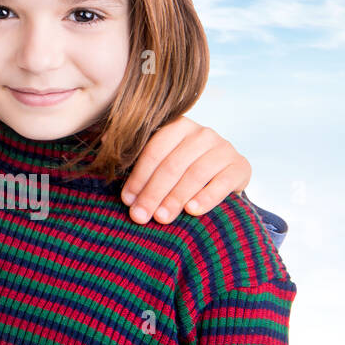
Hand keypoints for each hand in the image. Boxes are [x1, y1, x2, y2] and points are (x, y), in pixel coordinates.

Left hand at [121, 117, 250, 223]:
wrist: (224, 177)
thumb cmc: (183, 168)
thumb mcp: (162, 157)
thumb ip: (136, 153)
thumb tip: (104, 140)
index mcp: (177, 126)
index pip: (153, 151)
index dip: (138, 177)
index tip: (127, 200)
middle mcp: (202, 133)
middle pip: (172, 165)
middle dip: (153, 193)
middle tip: (140, 216)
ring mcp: (223, 148)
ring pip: (194, 175)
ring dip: (175, 198)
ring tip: (161, 218)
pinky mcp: (241, 166)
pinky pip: (222, 183)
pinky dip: (206, 198)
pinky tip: (192, 211)